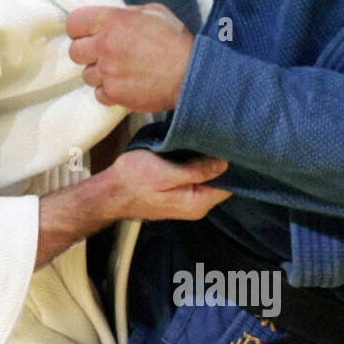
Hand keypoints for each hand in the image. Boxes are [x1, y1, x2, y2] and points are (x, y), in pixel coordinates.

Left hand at [68, 3, 194, 113]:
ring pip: (87, 75)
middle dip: (87, 53)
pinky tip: (125, 85)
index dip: (79, 29)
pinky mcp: (115, 93)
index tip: (87, 34)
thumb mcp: (153, 13)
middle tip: (103, 55)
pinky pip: (99, 94)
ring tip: (119, 72)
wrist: (191, 74)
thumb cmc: (176, 41)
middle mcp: (105, 46)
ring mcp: (108, 72)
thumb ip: (127, 14)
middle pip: (75, 52)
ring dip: (100, 74)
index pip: (73, 23)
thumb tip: (115, 19)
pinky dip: (109, 92)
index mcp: (112, 21)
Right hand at [102, 150, 229, 220]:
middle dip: (220, 162)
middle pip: (220, 182)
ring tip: (205, 141)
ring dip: (207, 161)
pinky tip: (193, 151)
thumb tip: (225, 163)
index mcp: (197, 203)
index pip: (229, 185)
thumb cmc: (133, 181)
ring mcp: (188, 200)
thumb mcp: (166, 172)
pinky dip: (196, 164)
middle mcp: (196, 205)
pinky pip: (196, 178)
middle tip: (216, 138)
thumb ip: (197, 171)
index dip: (233, 166)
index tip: (230, 145)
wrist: (110, 191)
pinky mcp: (179, 193)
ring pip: (208, 178)